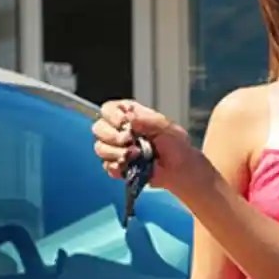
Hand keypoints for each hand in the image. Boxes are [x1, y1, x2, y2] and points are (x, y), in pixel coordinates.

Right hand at [91, 99, 208, 194]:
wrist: (180, 169)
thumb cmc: (175, 144)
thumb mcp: (165, 127)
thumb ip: (147, 120)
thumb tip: (128, 116)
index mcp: (130, 115)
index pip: (108, 109)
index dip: (112, 116)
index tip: (125, 123)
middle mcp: (120, 130)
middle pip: (98, 128)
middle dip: (113, 136)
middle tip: (130, 141)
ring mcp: (117, 148)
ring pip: (100, 148)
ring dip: (116, 153)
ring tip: (136, 155)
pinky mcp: (118, 166)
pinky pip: (107, 166)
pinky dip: (118, 167)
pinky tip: (130, 166)